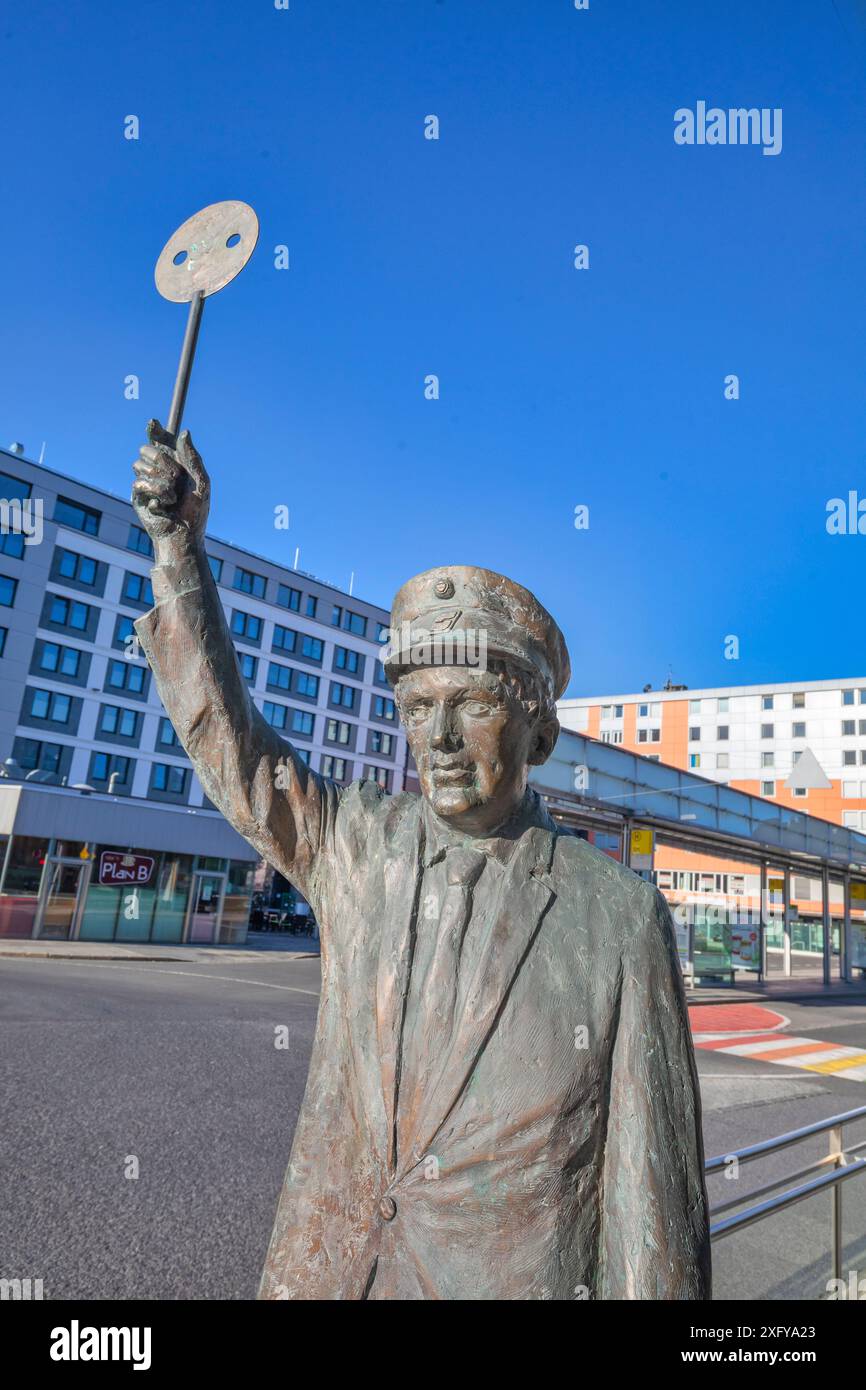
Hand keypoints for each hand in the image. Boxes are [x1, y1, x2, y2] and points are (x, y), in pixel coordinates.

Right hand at [131, 419, 209, 555]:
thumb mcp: (201, 482)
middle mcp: (159, 470)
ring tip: (172, 496)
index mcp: (176, 464)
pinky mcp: (137, 495)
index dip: (155, 430)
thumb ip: (193, 457)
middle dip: (162, 460)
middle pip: (146, 449)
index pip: (161, 441)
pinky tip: (163, 505)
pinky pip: (139, 482)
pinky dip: (156, 493)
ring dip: (160, 480)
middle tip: (176, 476)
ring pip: (139, 464)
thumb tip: (184, 433)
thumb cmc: (196, 512)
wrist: (185, 535)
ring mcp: (146, 481)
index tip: (153, 423)